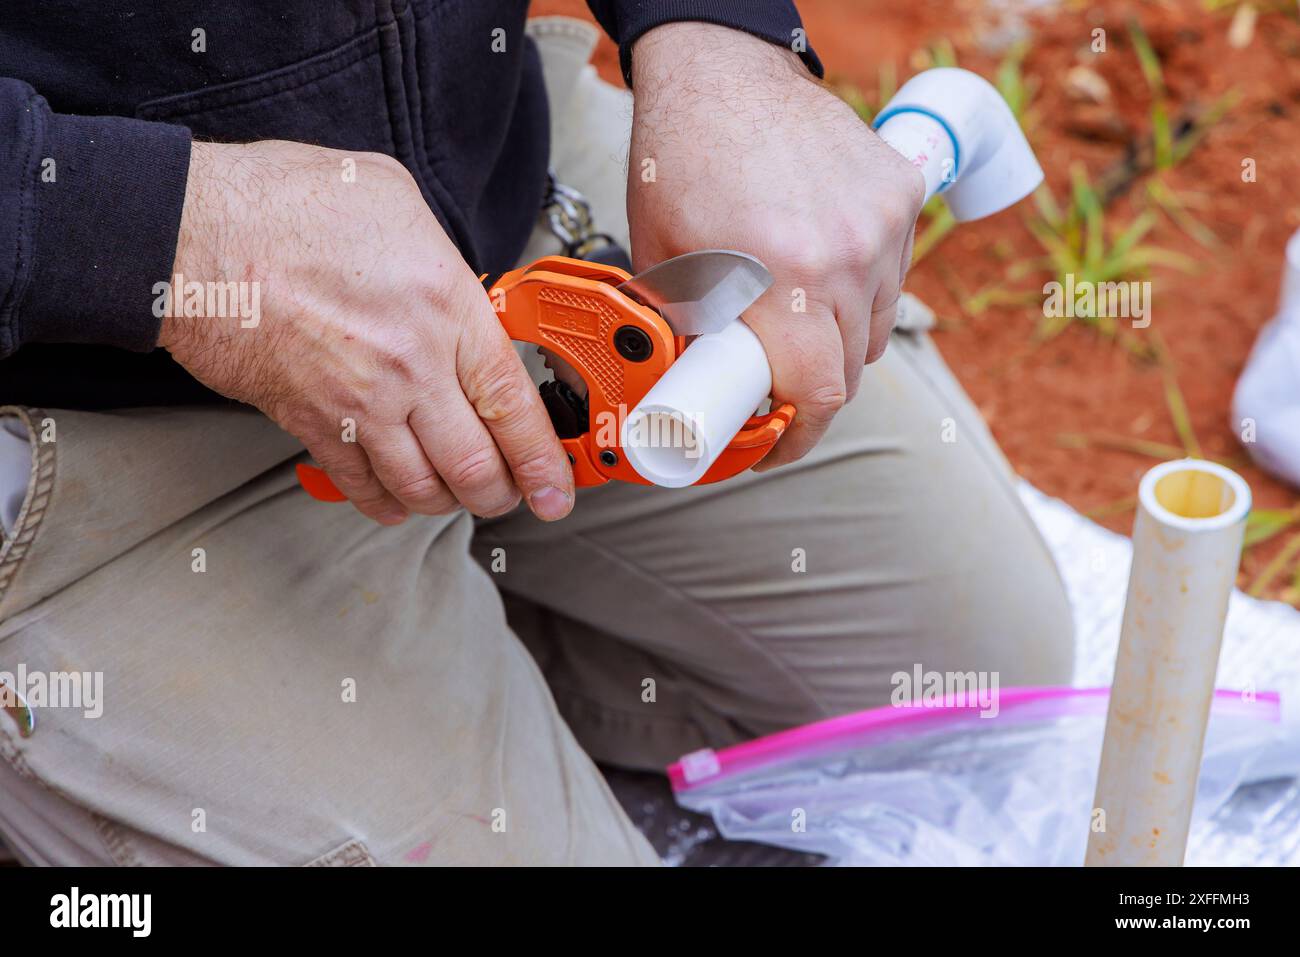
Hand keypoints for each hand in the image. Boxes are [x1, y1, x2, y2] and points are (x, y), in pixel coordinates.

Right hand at [160, 141, 573, 523]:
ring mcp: (359, 403)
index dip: (543, 459)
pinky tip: (396, 498)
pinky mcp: (310, 423)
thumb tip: (460, 294)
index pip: (513, 404)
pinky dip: (384, 502)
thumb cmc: (287, 206)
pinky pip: (361, 485)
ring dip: (447, 501)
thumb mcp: (396, 202)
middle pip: (476, 466)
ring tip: (456, 492)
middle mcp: (410, 366)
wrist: (193, 235)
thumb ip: (443, 262)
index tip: (557, 487)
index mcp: (445, 308)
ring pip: (423, 487)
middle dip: (503, 492)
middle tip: (512, 493)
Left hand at [627, 23, 925, 469]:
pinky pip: (892, 275)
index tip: (776, 446)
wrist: (721, 71)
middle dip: (810, 389)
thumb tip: (699, 398)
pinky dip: (859, 289)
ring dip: (837, 340)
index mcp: (782, 274)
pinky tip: (817, 266)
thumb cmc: (681, 161)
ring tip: (789, 313)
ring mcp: (882, 221)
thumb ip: (690, 336)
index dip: (797, 437)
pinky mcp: (902, 194)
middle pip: (851, 369)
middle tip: (771, 382)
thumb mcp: (665, 262)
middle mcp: (846, 252)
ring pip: (875, 327)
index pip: (819, 393)